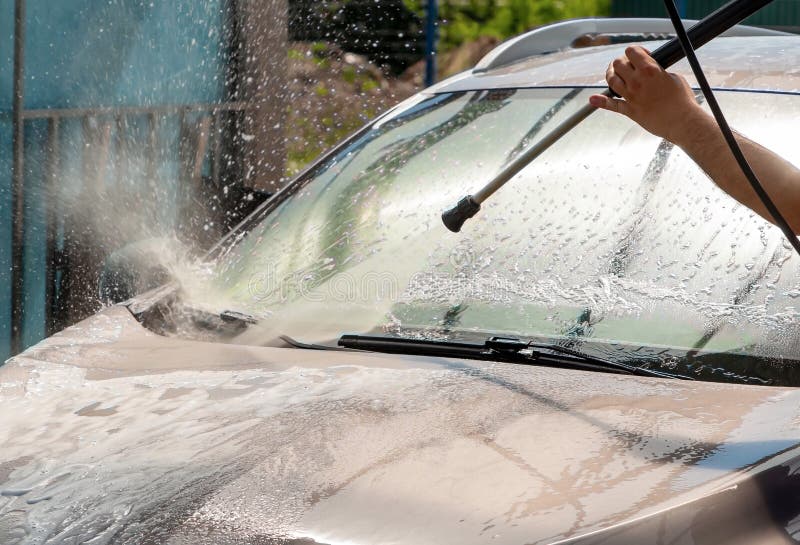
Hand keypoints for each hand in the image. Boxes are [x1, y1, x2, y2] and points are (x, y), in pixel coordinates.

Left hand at [589, 46, 706, 145]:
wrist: (682, 122)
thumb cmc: (682, 100)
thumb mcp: (674, 77)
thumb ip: (658, 71)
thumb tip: (651, 70)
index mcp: (649, 69)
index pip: (631, 51)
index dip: (635, 51)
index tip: (640, 55)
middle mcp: (636, 81)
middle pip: (618, 63)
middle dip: (622, 61)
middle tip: (628, 65)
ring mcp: (631, 96)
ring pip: (611, 80)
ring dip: (611, 75)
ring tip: (615, 74)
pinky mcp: (629, 110)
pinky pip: (611, 105)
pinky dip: (601, 102)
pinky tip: (593, 99)